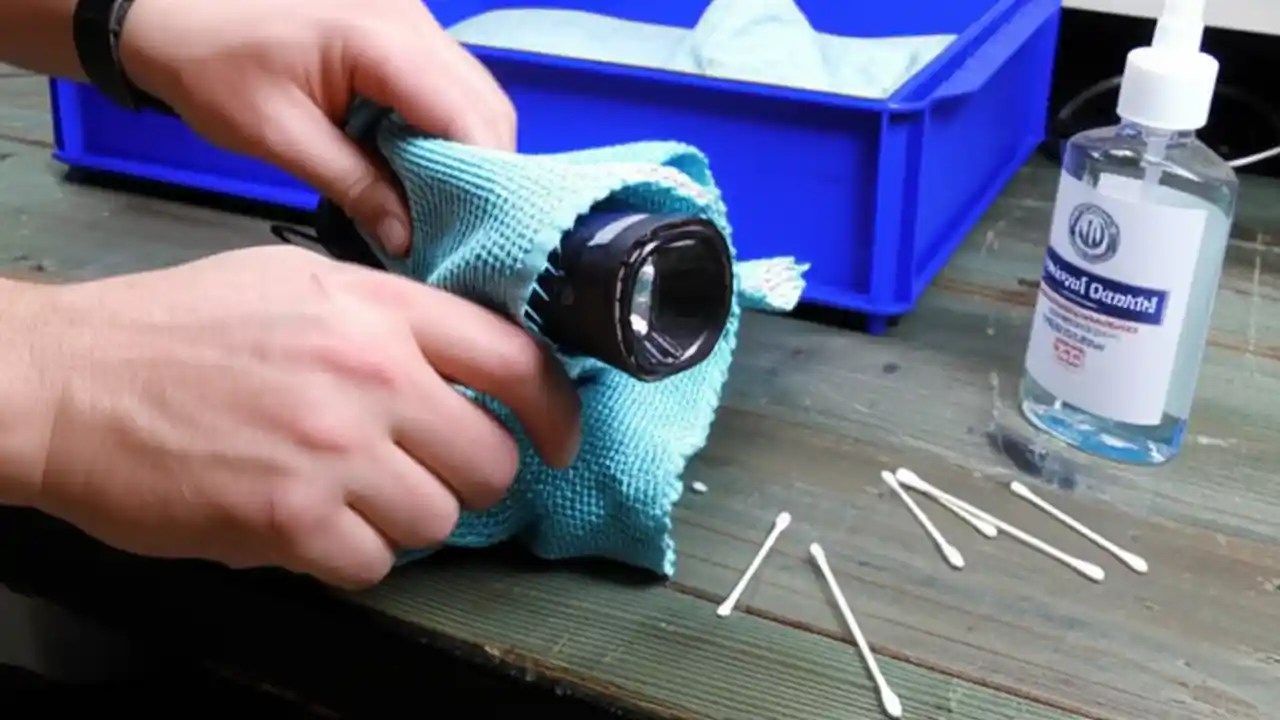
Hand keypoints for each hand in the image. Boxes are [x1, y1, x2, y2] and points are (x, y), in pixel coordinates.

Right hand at [20, 246, 579, 589]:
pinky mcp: (291, 520)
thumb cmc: (179, 329)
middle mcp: (370, 376)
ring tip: (345, 494)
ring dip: (401, 519)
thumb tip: (467, 368)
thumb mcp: (298, 283)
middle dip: (466, 479)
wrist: (71, 383)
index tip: (557, 439)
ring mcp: (333, 451)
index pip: (517, 361)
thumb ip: (392, 319)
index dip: (555, 410)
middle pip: (491, 461)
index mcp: (378, 311)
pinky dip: (349, 555)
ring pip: (437, 521)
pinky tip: (307, 522)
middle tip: (421, 472)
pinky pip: (374, 565)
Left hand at [116, 0, 516, 256]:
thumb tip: (410, 242)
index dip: (482, 181)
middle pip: (486, 104)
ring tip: (442, 204)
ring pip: (475, 94)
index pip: (468, 116)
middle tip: (459, 228)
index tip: (473, 236)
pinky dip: (445, 128)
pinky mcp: (402, 27)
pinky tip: (422, 166)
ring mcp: (412, 17)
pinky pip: (447, 84)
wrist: (170, 10)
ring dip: (467, 151)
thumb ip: (354, 186)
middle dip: (482, 170)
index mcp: (382, 39)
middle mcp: (413, 19)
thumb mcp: (280, 136)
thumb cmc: (211, 67)